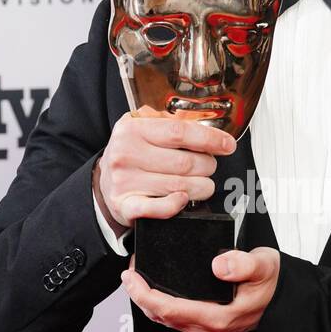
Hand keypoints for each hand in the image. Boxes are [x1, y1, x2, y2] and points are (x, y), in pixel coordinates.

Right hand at [96, 105, 236, 230]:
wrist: (103, 180)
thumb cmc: (130, 153)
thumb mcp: (142, 128)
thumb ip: (171, 123)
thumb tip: (207, 127)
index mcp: (133, 129)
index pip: (180, 132)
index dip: (210, 139)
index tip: (227, 145)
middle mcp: (127, 154)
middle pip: (184, 162)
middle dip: (207, 165)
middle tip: (208, 166)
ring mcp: (125, 181)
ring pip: (180, 186)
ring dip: (201, 186)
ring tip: (202, 183)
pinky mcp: (126, 205)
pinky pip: (160, 208)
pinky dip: (177, 205)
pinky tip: (183, 198)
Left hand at [122, 247, 280, 331]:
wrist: (285, 298)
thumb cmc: (273, 282)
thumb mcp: (264, 265)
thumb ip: (243, 264)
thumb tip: (219, 265)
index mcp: (218, 317)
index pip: (169, 310)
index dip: (144, 294)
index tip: (131, 276)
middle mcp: (209, 329)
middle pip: (161, 317)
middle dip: (139, 296)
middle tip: (127, 273)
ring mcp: (207, 330)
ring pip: (166, 320)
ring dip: (147, 301)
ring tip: (135, 279)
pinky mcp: (206, 325)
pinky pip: (175, 318)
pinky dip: (159, 304)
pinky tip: (155, 289)